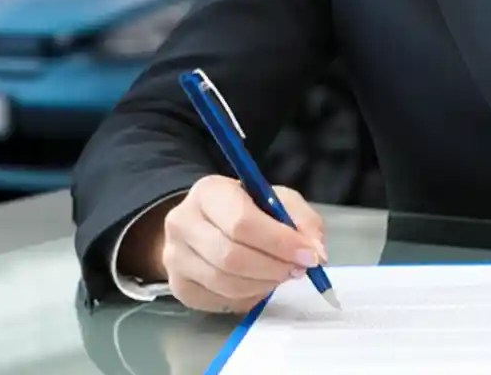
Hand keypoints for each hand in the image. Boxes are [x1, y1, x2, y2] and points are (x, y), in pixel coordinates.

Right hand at [130, 175, 326, 312]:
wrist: (206, 225)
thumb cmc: (246, 209)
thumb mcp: (277, 200)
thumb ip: (302, 220)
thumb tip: (316, 252)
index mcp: (208, 191)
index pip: (241, 222)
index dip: (279, 243)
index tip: (308, 255)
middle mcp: (182, 221)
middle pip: (231, 256)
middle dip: (273, 267)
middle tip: (297, 269)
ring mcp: (174, 256)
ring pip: (225, 282)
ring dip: (263, 284)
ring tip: (280, 274)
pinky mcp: (178, 285)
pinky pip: (218, 300)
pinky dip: (246, 297)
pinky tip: (258, 284)